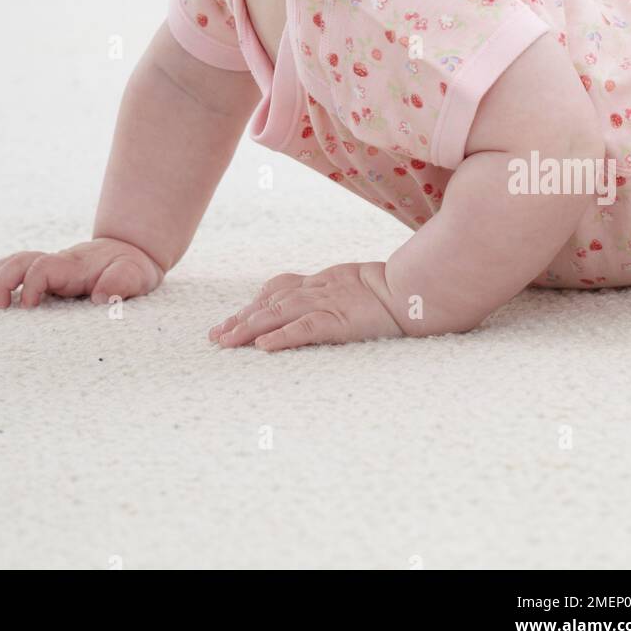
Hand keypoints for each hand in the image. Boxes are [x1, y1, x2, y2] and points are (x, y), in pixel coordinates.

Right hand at [0, 237, 163, 308]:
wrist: (131, 252)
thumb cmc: (131, 269)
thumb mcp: (135, 275)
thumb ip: (121, 283)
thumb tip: (101, 297)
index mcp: (74, 267)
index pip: (43, 267)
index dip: (31, 284)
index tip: (29, 306)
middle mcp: (56, 265)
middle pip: (18, 260)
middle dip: (2, 280)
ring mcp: (48, 270)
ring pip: (12, 264)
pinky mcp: (44, 278)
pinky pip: (15, 273)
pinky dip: (0, 282)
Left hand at [207, 261, 405, 351]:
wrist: (414, 290)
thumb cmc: (393, 290)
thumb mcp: (356, 283)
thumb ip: (335, 289)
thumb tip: (323, 299)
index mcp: (322, 283)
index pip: (278, 290)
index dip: (253, 304)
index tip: (233, 318)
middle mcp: (317, 291)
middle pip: (269, 303)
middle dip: (240, 319)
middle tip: (216, 335)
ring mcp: (325, 304)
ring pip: (277, 314)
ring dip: (248, 328)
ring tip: (225, 342)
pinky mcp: (337, 322)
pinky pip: (303, 329)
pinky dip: (281, 337)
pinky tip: (263, 347)